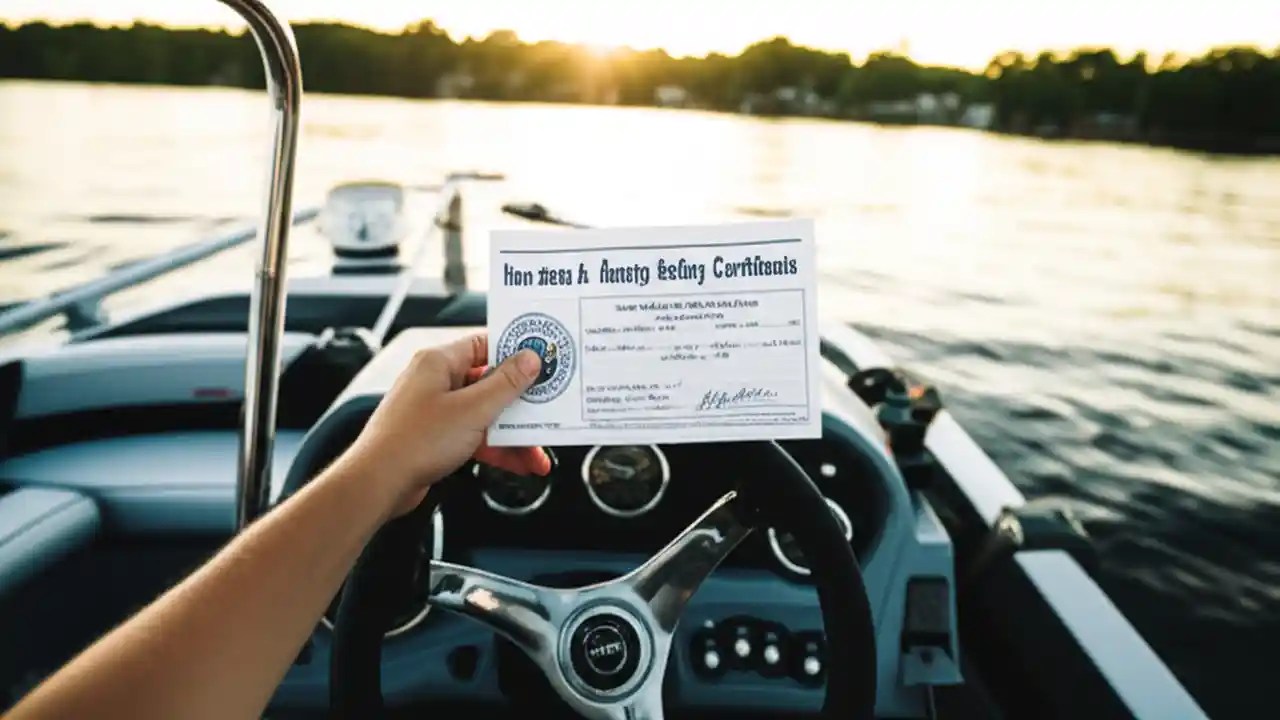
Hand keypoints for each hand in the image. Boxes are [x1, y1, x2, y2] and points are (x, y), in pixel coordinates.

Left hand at [342, 332, 550, 517]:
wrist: (379, 482)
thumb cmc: (412, 442)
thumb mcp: (473, 410)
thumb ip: (505, 384)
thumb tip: (528, 359)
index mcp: (438, 362)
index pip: (484, 344)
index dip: (514, 352)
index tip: (540, 359)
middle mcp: (435, 382)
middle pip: (489, 383)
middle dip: (520, 404)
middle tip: (546, 409)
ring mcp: (435, 410)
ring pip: (484, 414)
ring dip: (512, 433)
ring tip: (537, 452)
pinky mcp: (435, 436)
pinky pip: (474, 435)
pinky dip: (496, 448)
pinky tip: (517, 463)